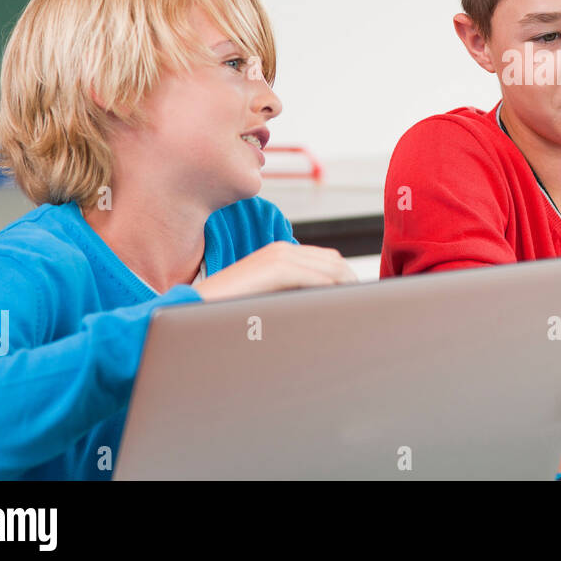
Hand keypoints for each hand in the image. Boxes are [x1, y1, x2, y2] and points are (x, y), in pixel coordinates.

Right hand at [193, 241, 357, 301]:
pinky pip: (314, 277)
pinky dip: (332, 289)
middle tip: (365, 306)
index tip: (357, 299)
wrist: (195, 308)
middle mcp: (282, 250)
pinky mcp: (275, 267)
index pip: (327, 261)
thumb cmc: (227, 310)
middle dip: (352, 283)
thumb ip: (289, 295)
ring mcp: (278, 256)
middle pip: (334, 263)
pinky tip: (340, 305)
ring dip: (347, 287)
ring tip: (359, 308)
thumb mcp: (265, 298)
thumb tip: (319, 308)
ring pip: (329, 269)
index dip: (346, 279)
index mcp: (280, 254)